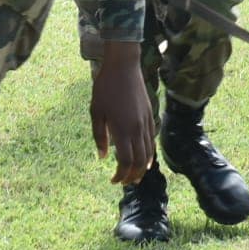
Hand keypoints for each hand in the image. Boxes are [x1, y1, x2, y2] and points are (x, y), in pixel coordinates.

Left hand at [90, 40, 155, 184]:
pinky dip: (149, 153)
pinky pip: (152, 140)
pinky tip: (144, 158)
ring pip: (148, 152)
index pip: (125, 162)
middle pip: (139, 161)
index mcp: (121, 129)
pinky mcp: (150, 115)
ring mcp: (145, 122)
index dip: (120, 175)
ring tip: (135, 176)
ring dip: (142, 167)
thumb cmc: (105, 88)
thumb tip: (103, 156)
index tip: (113, 181)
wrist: (124, 67)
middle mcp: (136, 128)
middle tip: (124, 182)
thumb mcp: (96, 112)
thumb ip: (100, 136)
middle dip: (132, 176)